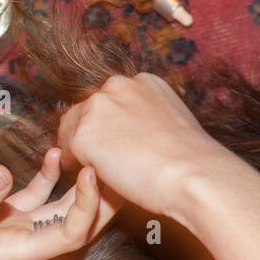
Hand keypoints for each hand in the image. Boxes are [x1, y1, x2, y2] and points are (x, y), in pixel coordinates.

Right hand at [0, 147, 120, 259]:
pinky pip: (32, 198)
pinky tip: (54, 152)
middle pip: (77, 224)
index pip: (69, 235)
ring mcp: (9, 231)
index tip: (94, 172)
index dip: (89, 208)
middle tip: (126, 162)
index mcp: (14, 253)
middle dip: (104, 198)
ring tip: (98, 151)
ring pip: (59, 209)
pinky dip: (47, 178)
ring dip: (81, 185)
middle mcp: (19, 245)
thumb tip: (2, 171)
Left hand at [57, 73, 224, 218]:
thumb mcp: (173, 124)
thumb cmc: (190, 162)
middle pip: (85, 110)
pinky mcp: (83, 134)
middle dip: (88, 133)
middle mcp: (117, 86)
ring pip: (72, 129)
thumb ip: (148, 120)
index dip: (106, 124)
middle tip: (97, 160)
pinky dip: (74, 166)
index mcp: (142, 82)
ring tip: (94, 171)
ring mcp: (98, 108)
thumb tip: (135, 137)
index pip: (109, 99)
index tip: (111, 143)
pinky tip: (92, 177)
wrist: (193, 175)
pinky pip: (66, 152)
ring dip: (79, 150)